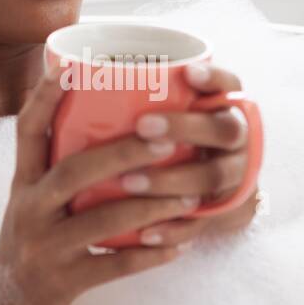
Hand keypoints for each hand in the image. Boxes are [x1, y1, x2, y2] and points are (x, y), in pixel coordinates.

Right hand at [0, 60, 201, 304]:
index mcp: (23, 183)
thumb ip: (60, 167)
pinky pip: (112, 267)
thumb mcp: (34, 203)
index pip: (28, 131)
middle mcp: (29, 210)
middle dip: (122, 153)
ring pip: (100, 221)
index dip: (45, 97)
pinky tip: (181, 245)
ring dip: (149, 207)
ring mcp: (43, 249)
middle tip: (165, 140)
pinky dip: (150, 256)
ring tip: (189, 196)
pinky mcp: (62, 284)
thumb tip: (111, 119)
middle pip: (73, 171)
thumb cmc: (35, 247)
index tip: (69, 65)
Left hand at [117, 61, 261, 245]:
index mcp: (224, 108)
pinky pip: (205, 223)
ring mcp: (236, 178)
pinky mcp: (226, 214)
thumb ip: (139, 98)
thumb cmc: (170, 143)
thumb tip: (66, 69)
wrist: (212, 195)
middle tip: (142, 126)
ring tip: (128, 183)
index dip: (213, 78)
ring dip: (170, 179)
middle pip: (225, 130)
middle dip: (184, 127)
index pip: (230, 85)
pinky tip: (145, 234)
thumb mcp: (169, 117)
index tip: (187, 73)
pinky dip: (174, 229)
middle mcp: (237, 140)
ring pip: (212, 178)